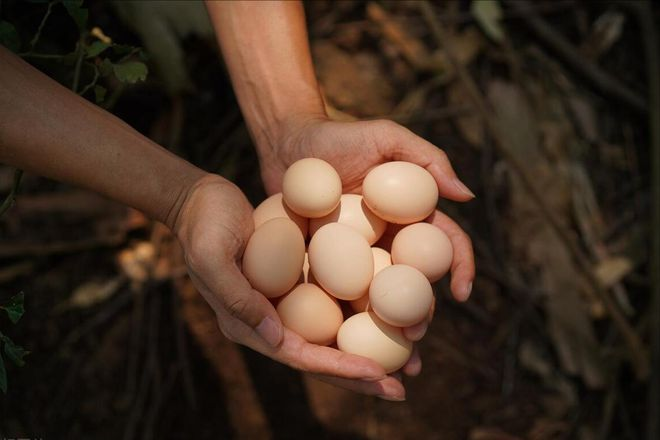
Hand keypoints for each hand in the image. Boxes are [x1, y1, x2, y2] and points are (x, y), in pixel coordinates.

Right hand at [173, 174, 406, 399]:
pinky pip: (328, 308)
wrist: (201, 200)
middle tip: (400, 390)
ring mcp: (283, 306)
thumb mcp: (212, 257)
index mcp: (248, 325)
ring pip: (329, 339)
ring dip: (364, 354)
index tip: (378, 374)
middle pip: (320, 358)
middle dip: (359, 377)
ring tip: (405, 367)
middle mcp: (269, 322)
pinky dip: (357, 318)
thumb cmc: (204, 224)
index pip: (299, 357)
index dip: (339, 368)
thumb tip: (277, 338)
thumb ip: (238, 298)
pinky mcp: (294, 285)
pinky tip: (386, 318)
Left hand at [258, 117, 475, 387]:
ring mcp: (356, 259)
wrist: (286, 144)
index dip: (460, 268)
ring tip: (387, 363)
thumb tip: (466, 195)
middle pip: (413, 285)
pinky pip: (339, 297)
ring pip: (380, 301)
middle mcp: (389, 242)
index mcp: (411, 217)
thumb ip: (427, 158)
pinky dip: (346, 322)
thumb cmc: (337, 136)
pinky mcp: (324, 267)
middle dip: (419, 315)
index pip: (445, 245)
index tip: (462, 293)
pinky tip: (343, 347)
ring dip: (388, 333)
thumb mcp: (385, 137)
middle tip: (414, 338)